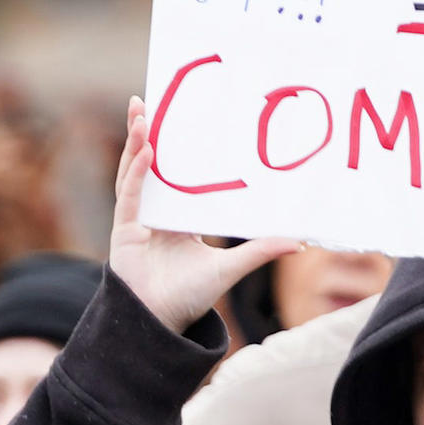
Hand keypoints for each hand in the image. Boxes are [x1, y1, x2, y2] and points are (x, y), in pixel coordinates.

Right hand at [110, 95, 297, 332]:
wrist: (162, 324)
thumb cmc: (191, 298)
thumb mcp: (231, 267)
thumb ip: (260, 251)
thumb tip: (299, 242)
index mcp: (178, 219)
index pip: (175, 174)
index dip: (174, 147)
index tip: (178, 117)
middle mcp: (155, 214)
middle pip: (149, 165)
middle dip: (146, 132)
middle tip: (149, 100)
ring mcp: (137, 220)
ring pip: (134, 172)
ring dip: (136, 142)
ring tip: (141, 112)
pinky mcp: (124, 230)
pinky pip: (131, 194)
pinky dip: (138, 172)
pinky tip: (147, 149)